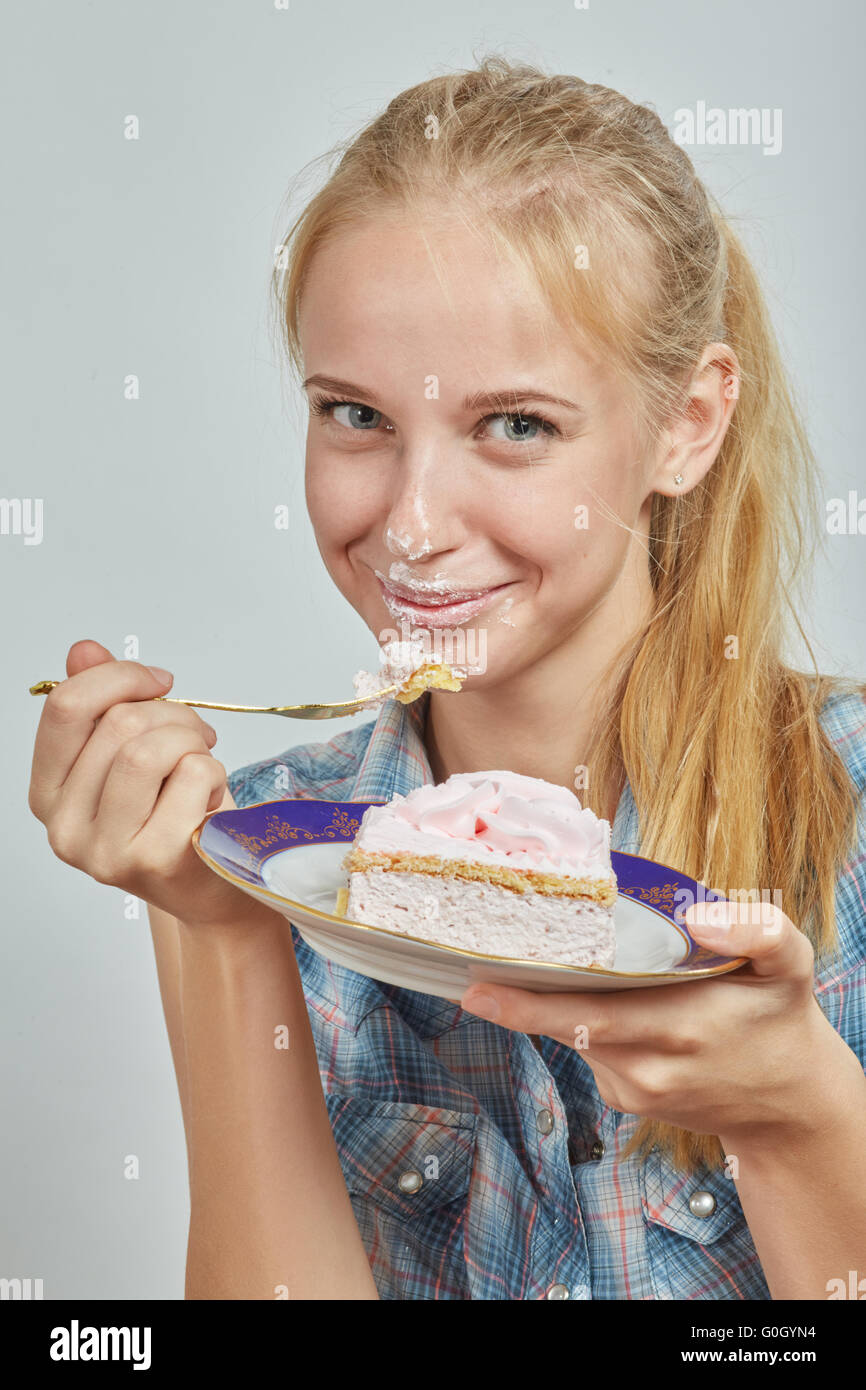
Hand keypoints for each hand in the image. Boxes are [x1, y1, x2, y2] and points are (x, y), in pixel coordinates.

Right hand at [29, 639, 270, 928]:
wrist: (212, 892)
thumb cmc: (175, 817)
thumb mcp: (133, 757)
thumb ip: (103, 704)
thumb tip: (84, 650)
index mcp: (48, 795)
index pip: (65, 708)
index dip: (119, 677)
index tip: (158, 682)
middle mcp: (66, 828)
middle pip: (117, 724)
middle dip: (172, 714)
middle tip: (195, 734)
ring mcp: (106, 851)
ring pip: (149, 748)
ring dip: (191, 740)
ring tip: (201, 761)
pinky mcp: (154, 859)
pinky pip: (192, 775)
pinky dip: (214, 772)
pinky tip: (210, 799)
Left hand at [459, 901, 844, 1139]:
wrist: (787, 1103)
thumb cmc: (778, 1018)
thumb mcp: (790, 965)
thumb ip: (757, 931)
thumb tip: (697, 915)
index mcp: (683, 1026)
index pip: (594, 1014)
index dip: (534, 1002)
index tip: (484, 984)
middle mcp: (650, 1066)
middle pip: (567, 1030)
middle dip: (514, 1007)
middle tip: (468, 981)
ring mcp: (634, 1089)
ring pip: (573, 1036)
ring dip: (548, 1003)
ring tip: (526, 963)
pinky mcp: (624, 1099)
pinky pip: (586, 1050)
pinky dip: (575, 1021)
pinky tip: (584, 992)